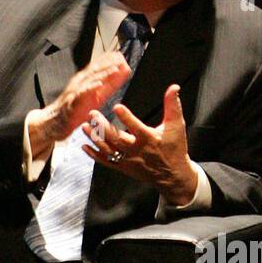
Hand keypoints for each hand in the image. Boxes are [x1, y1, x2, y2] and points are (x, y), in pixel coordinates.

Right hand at [26, 52, 131, 151]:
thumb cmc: (75, 109)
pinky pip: (81, 94)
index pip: (98, 68)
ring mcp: (75, 91)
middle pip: (95, 71)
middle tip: (121, 58)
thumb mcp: (96, 96)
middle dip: (109, 64)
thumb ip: (108, 85)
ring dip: (103, 74)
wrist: (55, 122)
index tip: (121, 54)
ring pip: (90, 80)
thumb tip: (121, 74)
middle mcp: (80, 83)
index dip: (109, 61)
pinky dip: (90, 88)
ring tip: (115, 69)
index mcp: (86, 81)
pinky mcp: (72, 103)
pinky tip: (99, 85)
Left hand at [83, 84, 198, 205]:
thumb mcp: (176, 126)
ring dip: (95, 139)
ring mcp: (129, 161)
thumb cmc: (175, 147)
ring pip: (109, 150)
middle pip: (117, 139)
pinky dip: (95, 155)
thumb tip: (174, 87)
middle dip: (103, 127)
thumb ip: (173, 106)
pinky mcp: (124, 168)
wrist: (173, 176)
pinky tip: (84, 146)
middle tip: (92, 114)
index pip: (137, 127)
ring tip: (84, 127)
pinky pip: (107, 162)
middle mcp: (137, 151)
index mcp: (150, 139)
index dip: (126, 117)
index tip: (116, 106)